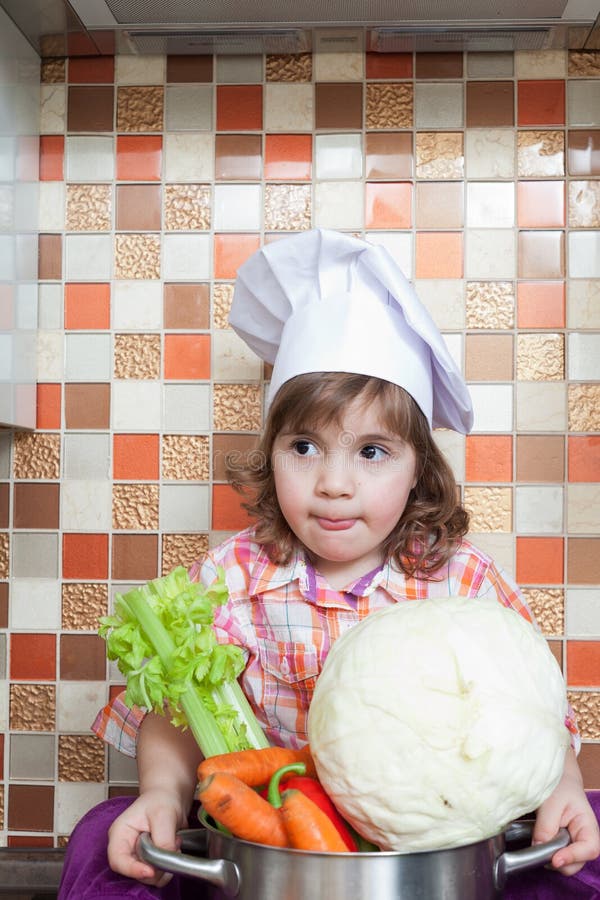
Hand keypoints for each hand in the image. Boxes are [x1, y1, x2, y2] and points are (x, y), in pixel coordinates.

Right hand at [107, 787, 187, 885]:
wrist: (170, 798)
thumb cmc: (161, 800)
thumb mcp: (163, 814)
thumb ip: (163, 839)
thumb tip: (165, 860)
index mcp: (119, 834)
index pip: (118, 860)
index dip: (133, 869)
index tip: (151, 871)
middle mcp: (125, 848)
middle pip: (134, 871)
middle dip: (155, 866)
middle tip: (172, 847)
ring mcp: (137, 856)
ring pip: (147, 876)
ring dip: (165, 865)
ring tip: (173, 842)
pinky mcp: (148, 861)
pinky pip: (157, 874)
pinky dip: (169, 866)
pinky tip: (174, 847)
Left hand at [533, 749, 599, 875]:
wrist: (555, 778)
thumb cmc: (558, 785)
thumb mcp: (551, 802)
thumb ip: (546, 826)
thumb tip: (539, 848)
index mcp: (588, 826)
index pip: (590, 849)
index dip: (573, 857)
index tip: (554, 859)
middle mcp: (584, 839)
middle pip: (577, 863)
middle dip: (559, 861)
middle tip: (541, 846)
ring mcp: (573, 844)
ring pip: (565, 863)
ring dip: (551, 857)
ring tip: (540, 836)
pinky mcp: (562, 845)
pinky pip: (555, 856)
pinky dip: (546, 852)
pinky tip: (539, 838)